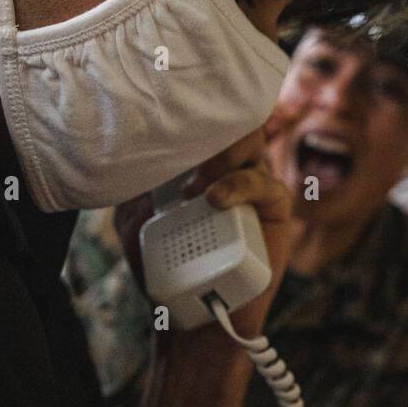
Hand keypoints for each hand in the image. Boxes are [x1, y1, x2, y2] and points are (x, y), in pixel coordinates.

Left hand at [115, 128, 301, 406]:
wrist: (192, 318)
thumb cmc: (165, 269)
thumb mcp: (137, 220)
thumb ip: (138, 183)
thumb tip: (132, 148)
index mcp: (203, 163)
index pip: (208, 120)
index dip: (198, 102)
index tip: (175, 89)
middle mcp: (232, 168)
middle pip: (234, 122)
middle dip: (210, 122)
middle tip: (184, 135)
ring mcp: (256, 188)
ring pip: (252, 147)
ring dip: (221, 156)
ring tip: (195, 183)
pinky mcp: (275, 213)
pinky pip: (266, 187)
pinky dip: (238, 187)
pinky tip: (213, 199)